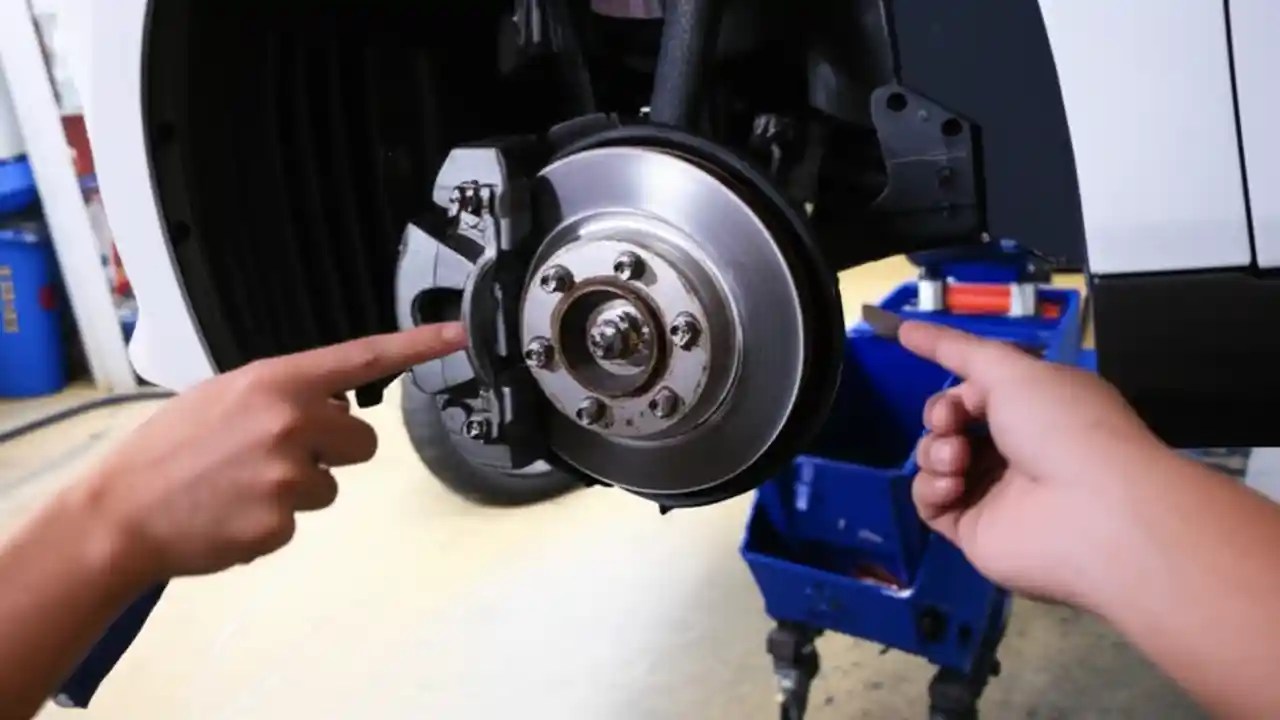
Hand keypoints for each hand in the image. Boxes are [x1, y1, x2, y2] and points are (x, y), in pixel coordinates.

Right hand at [76, 323, 465, 582]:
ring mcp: (288, 475)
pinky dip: (272, 521)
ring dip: (298, 488)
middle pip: (364, 441)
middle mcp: (292, 422)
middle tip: (274, 456)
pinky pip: (300, 521)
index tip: (459, 334)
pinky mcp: (280, 523)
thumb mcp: (225, 395)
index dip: (417, 345)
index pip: (363, 358)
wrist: (120, 511)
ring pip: (331, 485)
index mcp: (277, 381)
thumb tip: (333, 405)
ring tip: (241, 485)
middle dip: (333, 451)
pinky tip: (232, 512)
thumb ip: (284, 393)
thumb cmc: (169, 449)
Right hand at [899, 321, 1175, 605]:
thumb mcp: (1012, 370)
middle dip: (941, 417)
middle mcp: (1016, 450)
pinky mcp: (974, 530)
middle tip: (950, 422)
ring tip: (957, 458)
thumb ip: (955, 348)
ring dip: (935, 451)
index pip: (977, 394)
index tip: (941, 380)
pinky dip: (931, 489)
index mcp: (1035, 411)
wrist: (1091, 511)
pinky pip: (931, 503)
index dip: (956, 387)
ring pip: (936, 462)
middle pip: (951, 426)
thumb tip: (903, 326)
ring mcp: (994, 493)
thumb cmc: (1060, 427)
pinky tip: (952, 485)